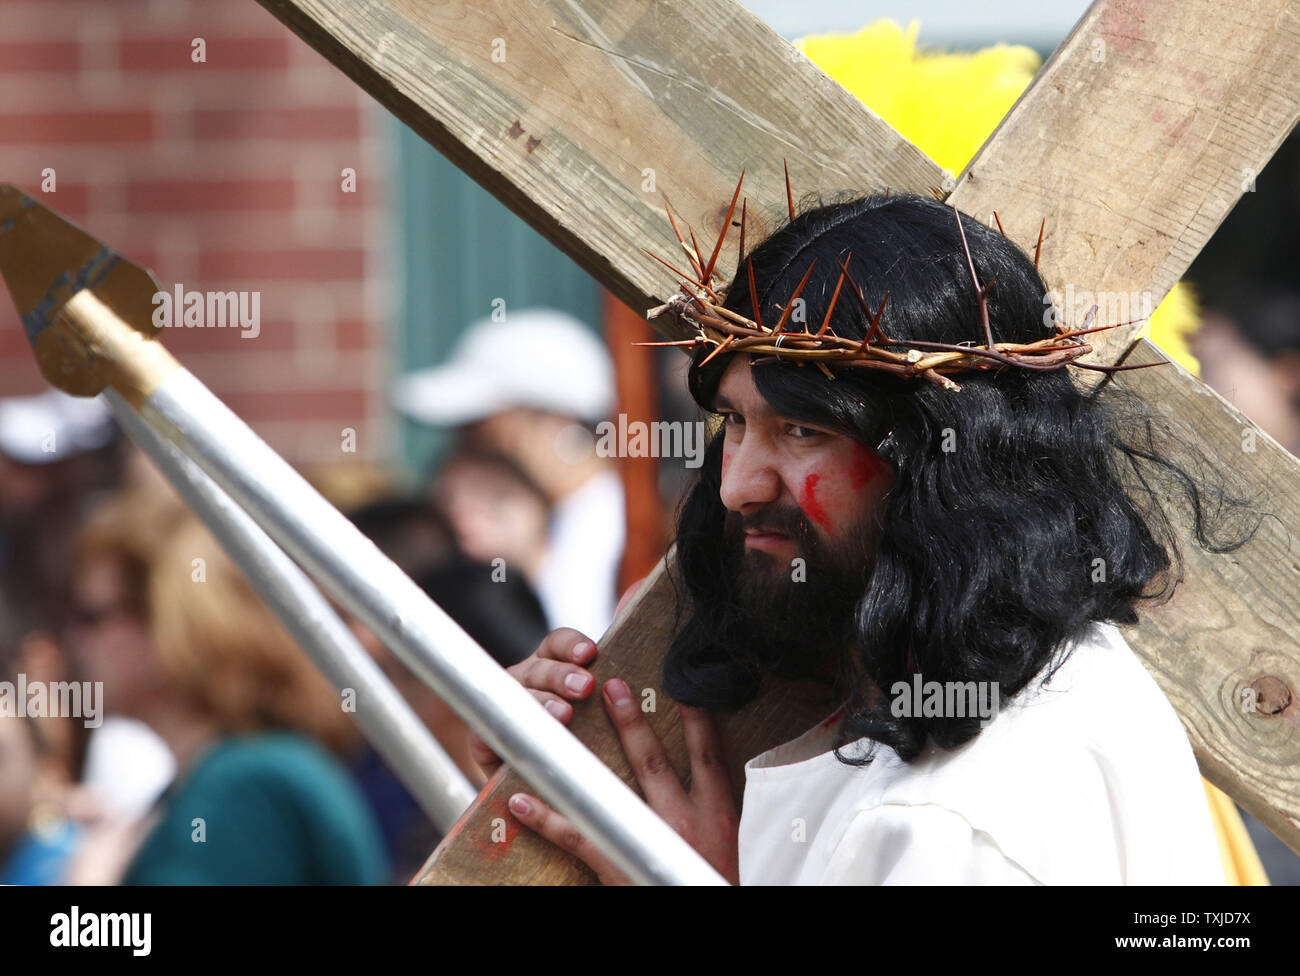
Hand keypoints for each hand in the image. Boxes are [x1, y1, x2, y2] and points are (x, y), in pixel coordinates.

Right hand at [468, 627, 598, 779]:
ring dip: (542, 701)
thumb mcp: (598, 720)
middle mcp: (528, 679)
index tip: (589, 653)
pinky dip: (515, 727)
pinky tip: (533, 736)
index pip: (558, 644)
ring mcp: (505, 704)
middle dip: (563, 675)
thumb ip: (611, 696)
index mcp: (553, 667)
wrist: (544, 791)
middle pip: (541, 667)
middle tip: (585, 687)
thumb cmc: (579, 749)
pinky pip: (496, 723)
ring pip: (520, 692)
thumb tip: (629, 682)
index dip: (571, 644)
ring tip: (564, 715)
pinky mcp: (485, 733)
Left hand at [507, 678, 739, 884]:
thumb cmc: (710, 880)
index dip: (696, 719)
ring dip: (584, 756)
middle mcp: (684, 822)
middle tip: (613, 686)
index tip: (682, 688)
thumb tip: (693, 780)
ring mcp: (650, 841)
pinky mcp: (618, 864)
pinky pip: (577, 835)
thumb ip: (711, 812)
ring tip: (561, 725)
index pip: (707, 756)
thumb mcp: (727, 843)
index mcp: (717, 815)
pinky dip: (546, 818)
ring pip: (611, 790)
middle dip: (632, 721)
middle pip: (654, 761)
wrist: (701, 908)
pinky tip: (522, 801)